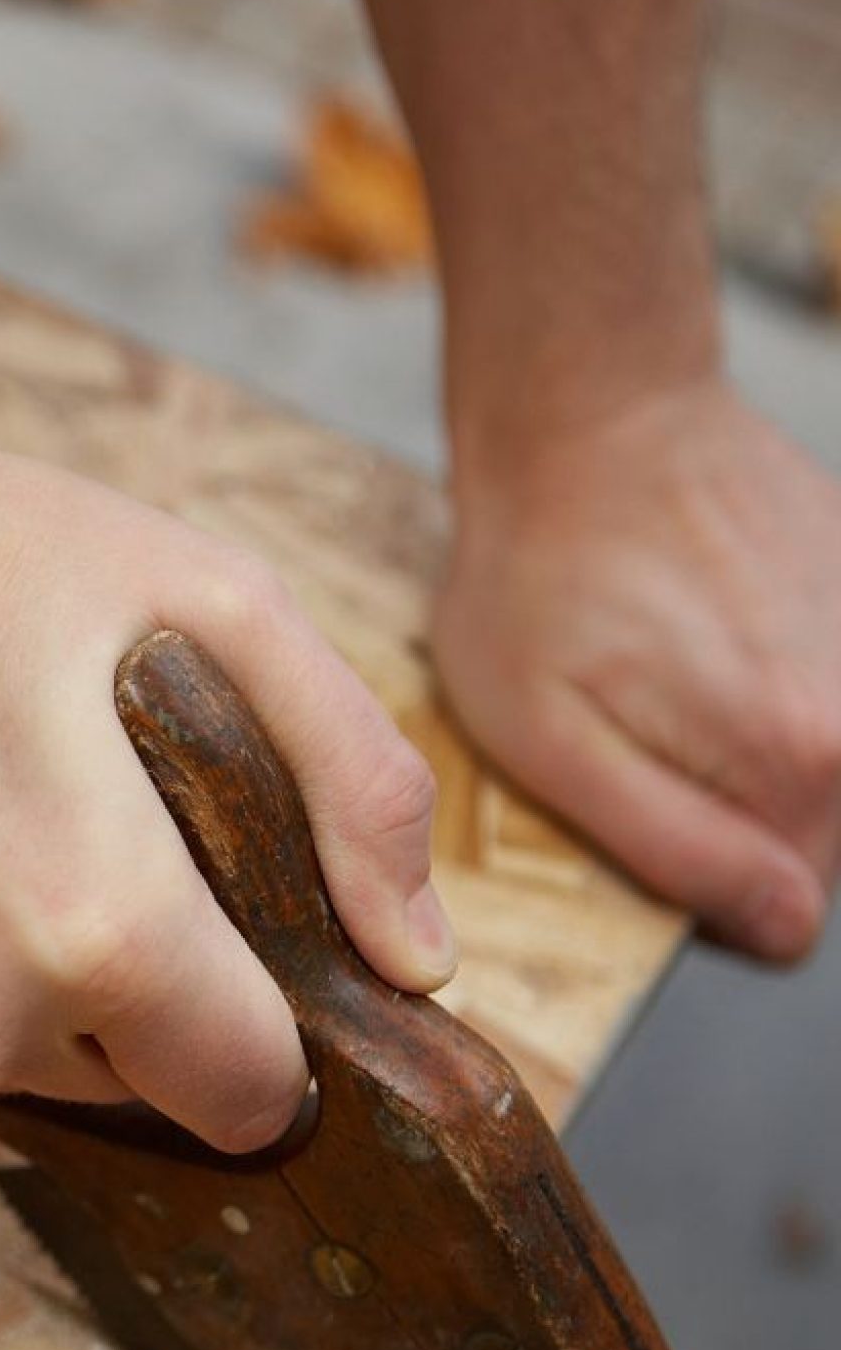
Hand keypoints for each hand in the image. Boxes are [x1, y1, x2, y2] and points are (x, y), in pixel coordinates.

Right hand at [0, 423, 454, 1150]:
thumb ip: (356, 784)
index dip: (260, 1028)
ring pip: (7, 1072)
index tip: (226, 947)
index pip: (250, 1096)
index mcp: (103, 931)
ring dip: (16, 994)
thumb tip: (420, 958)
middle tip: (79, 843)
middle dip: (135, 1000)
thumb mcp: (217, 605)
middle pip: (128, 1088)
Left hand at [437, 382, 840, 960]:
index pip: (784, 916)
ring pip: (818, 774)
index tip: (630, 810)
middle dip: (720, 819)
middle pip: (810, 844)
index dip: (693, 889)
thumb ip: (676, 850)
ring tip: (668, 678)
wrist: (590, 422)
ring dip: (743, 751)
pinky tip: (704, 634)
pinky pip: (825, 697)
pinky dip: (766, 685)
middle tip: (636, 735)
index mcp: (801, 764)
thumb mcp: (552, 746)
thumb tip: (783, 927)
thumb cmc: (538, 584)